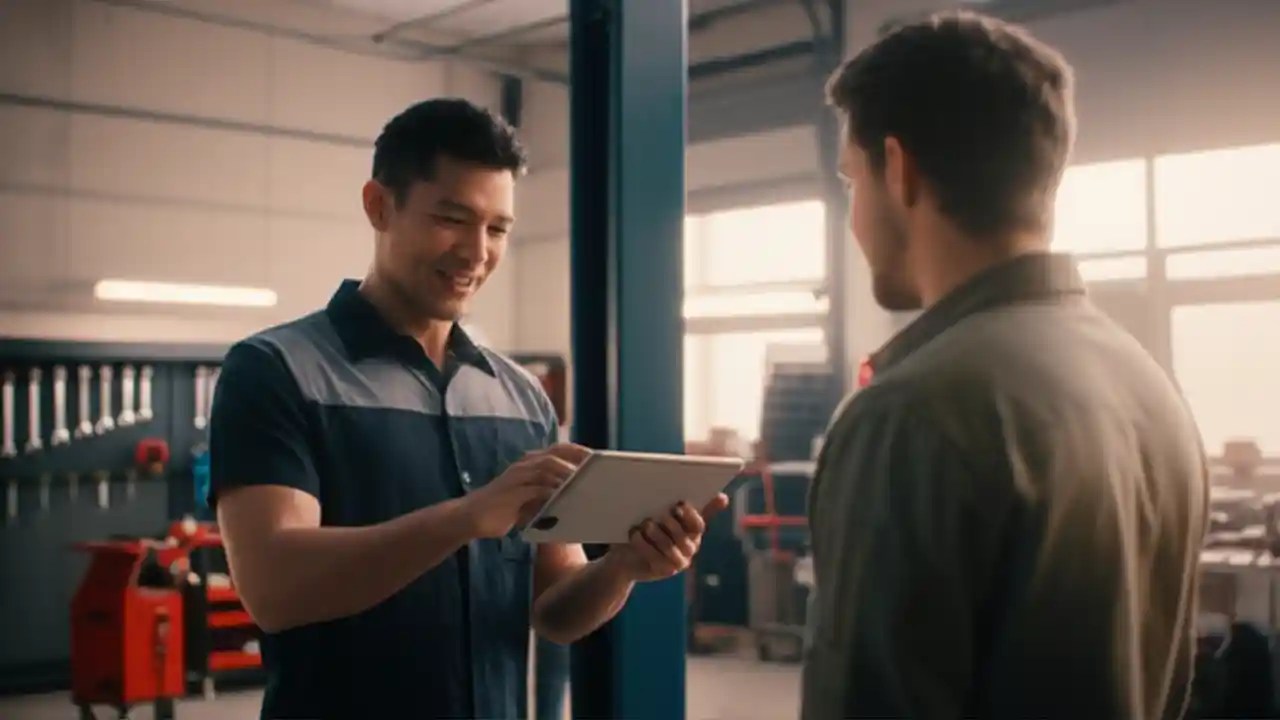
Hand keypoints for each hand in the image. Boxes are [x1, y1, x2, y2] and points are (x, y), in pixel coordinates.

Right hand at [462, 443, 591, 538]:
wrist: (470, 518)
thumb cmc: (502, 511)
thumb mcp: (530, 502)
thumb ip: (548, 496)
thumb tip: (574, 500)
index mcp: (530, 465)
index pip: (558, 450)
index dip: (578, 451)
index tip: (599, 458)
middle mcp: (524, 465)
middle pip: (556, 452)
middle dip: (578, 456)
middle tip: (598, 465)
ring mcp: (517, 476)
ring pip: (547, 466)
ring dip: (568, 472)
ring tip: (587, 480)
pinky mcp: (512, 492)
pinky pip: (536, 487)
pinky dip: (552, 490)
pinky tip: (565, 496)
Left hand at [606, 494, 729, 581]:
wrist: (626, 557)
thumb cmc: (646, 531)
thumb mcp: (659, 515)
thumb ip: (675, 504)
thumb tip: (709, 493)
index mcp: (693, 532)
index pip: (699, 524)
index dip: (691, 515)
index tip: (680, 504)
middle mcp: (689, 549)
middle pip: (686, 537)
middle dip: (673, 524)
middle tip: (661, 514)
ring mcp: (678, 563)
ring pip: (671, 548)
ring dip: (657, 534)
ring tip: (646, 523)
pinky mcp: (663, 572)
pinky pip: (655, 559)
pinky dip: (644, 545)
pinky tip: (635, 534)